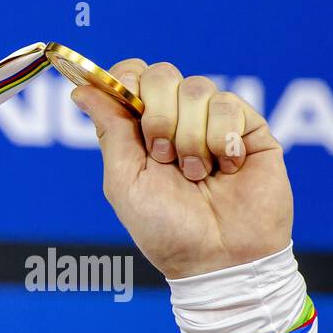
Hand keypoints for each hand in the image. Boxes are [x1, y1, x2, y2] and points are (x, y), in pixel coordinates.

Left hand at [70, 59, 292, 279]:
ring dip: (190, 136)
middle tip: (162, 156)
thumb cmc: (166, 229)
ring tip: (196, 173)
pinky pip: (229, 104)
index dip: (126, 79)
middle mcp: (177, 118)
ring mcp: (214, 121)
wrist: (219, 260)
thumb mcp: (124, 181)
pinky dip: (220, 139)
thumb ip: (110, 129)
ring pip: (196, 88)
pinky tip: (226, 168)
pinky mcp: (249, 129)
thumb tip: (82, 87)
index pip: (132, 75)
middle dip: (157, 114)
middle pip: (162, 73)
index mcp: (140, 128)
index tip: (126, 101)